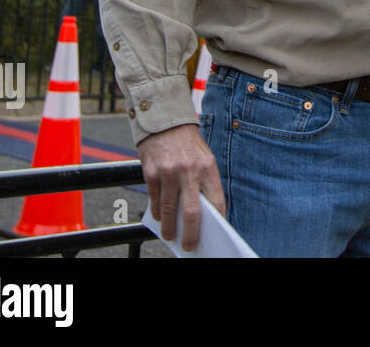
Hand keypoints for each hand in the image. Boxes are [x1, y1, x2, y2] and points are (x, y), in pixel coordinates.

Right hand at [136, 123, 225, 251]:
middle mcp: (189, 171)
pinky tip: (160, 218)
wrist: (165, 123)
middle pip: (193, 212)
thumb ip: (205, 183)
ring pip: (170, 210)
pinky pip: (155, 200)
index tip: (217, 233)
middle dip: (192, 234)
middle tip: (191, 246)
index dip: (218, 219)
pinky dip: (158, 212)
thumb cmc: (189, 145)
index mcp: (208, 168)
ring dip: (170, 227)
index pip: (216, 200)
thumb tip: (205, 213)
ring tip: (171, 236)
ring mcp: (169, 173)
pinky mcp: (151, 173)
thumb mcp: (204, 159)